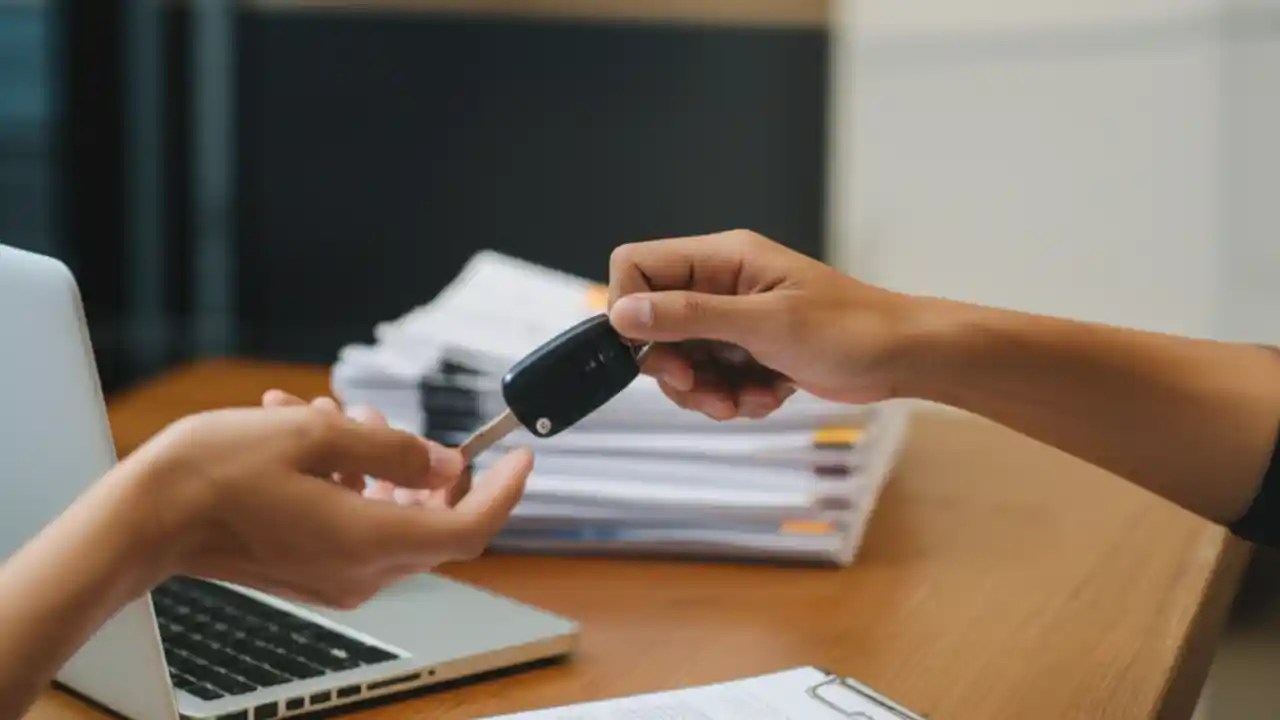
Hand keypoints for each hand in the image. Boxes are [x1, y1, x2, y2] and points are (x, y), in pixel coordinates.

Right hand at [111, 401, 530, 608]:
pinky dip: (345, 479)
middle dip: (415, 459)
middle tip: (371, 420)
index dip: (504, 491)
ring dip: (370, 459)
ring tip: (320, 419)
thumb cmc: (216, 474)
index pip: (470, 528)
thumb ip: (393, 452)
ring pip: (390, 511)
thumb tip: (439, 464)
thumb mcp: (316, 438)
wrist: (143, 517)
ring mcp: (337, 576)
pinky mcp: (313, 569)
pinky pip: (355, 520)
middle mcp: (362, 570)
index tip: (520, 456)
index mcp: (371, 542)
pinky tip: (305, 439)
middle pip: (431, 517)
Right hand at [608, 229, 912, 418]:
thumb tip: (624, 312)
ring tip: (744, 400)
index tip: (653, 352)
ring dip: (706, 391)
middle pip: (654, 323)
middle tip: (703, 388)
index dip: (631, 310)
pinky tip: (769, 396)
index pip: (638, 266)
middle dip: (674, 367)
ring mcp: (734, 320)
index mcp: (722, 259)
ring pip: (682, 360)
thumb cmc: (851, 329)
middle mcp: (721, 285)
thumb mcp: (765, 324)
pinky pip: (714, 379)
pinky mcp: (749, 352)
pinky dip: (734, 397)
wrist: (903, 358)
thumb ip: (690, 316)